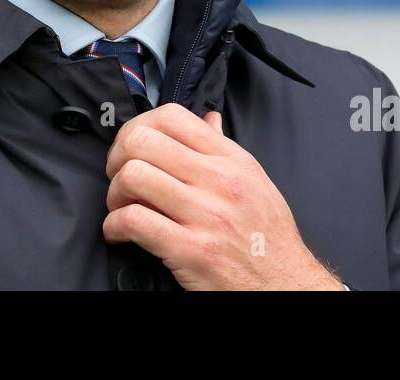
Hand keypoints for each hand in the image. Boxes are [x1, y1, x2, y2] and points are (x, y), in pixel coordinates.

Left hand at [102, 103, 345, 289]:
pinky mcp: (189, 249)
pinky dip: (114, 226)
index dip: (138, 126)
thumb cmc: (269, 236)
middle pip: (142, 141)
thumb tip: (208, 120)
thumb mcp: (255, 181)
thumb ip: (225, 149)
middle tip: (118, 177)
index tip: (131, 146)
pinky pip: (134, 221)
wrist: (285, 284)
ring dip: (114, 193)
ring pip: (133, 176)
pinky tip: (120, 232)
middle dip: (118, 158)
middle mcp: (218, 180)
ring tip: (121, 206)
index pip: (171, 116)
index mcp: (231, 160)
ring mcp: (203, 214)